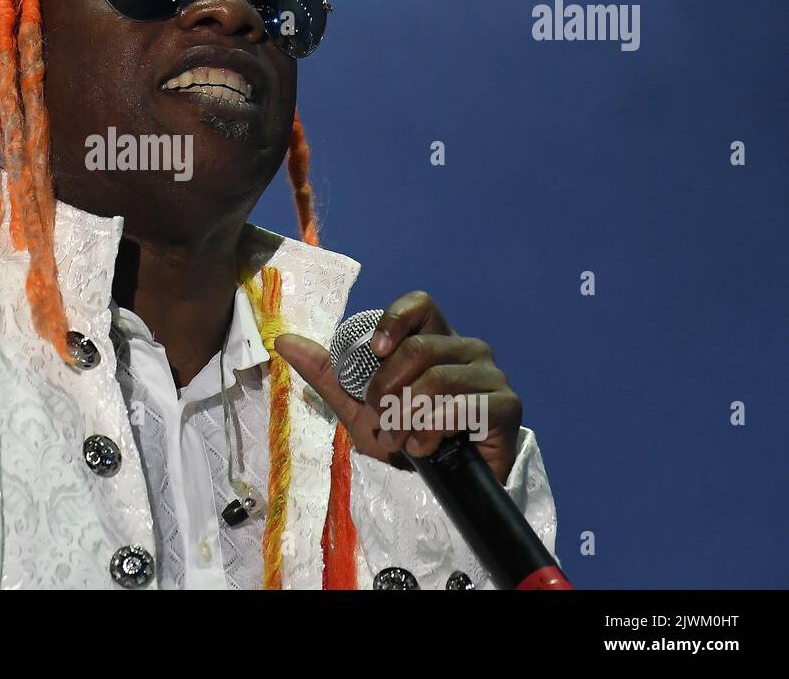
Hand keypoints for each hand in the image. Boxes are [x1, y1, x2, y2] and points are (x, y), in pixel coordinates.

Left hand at [274, 290, 521, 482]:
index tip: (376, 351)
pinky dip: (432, 431)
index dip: (395, 320)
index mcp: (434, 340)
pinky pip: (464, 407)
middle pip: (421, 348)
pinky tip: (424, 448)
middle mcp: (466, 349)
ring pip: (439, 379)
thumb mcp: (358, 405)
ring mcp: (490, 375)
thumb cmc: (405, 438)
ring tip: (400, 440)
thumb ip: (326, 372)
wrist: (440, 485)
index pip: (420, 304)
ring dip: (407, 416)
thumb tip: (283, 340)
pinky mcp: (506, 405)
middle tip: (380, 419)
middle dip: (388, 388)